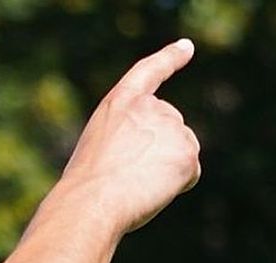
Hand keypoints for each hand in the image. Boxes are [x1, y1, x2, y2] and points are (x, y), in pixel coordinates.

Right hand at [60, 39, 201, 235]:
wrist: (91, 202)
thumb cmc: (85, 186)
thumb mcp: (99, 149)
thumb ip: (129, 139)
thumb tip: (169, 160)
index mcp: (121, 102)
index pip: (150, 72)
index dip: (170, 58)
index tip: (187, 48)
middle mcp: (151, 107)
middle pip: (170, 128)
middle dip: (158, 152)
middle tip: (124, 175)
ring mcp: (173, 127)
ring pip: (181, 152)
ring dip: (164, 172)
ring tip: (133, 183)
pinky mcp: (187, 152)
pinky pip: (189, 174)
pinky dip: (175, 187)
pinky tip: (150, 190)